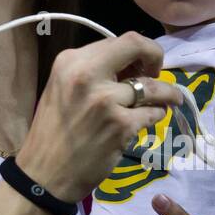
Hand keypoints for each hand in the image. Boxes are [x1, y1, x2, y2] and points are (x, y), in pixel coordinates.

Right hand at [17, 32, 183, 201]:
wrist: (43, 174)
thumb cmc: (52, 133)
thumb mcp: (63, 90)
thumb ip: (93, 73)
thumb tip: (133, 66)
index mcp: (70, 62)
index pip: (119, 40)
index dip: (139, 50)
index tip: (142, 64)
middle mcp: (87, 75)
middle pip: (137, 47)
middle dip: (156, 57)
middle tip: (159, 72)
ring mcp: (106, 101)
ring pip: (153, 87)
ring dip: (167, 93)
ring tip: (171, 100)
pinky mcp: (121, 126)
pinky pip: (152, 114)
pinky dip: (156, 115)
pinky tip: (151, 119)